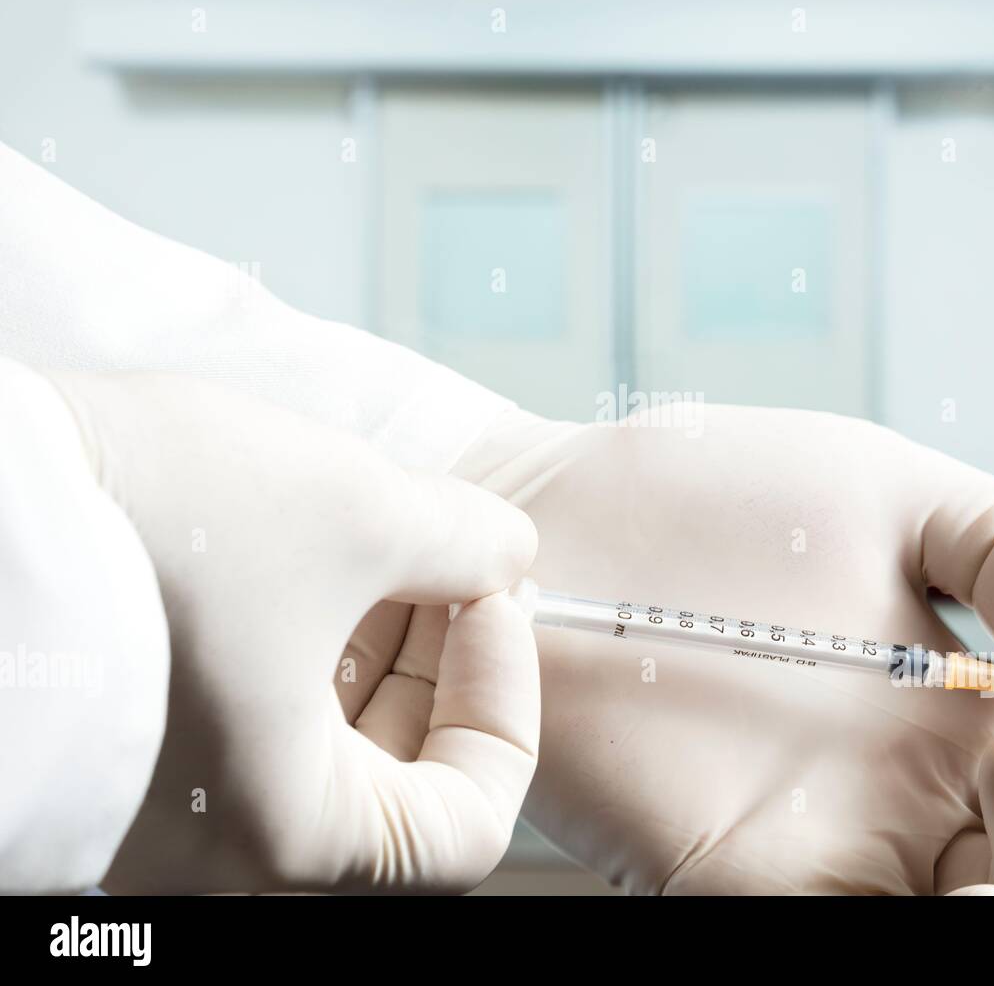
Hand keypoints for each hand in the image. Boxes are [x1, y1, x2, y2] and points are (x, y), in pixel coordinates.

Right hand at [50, 372, 538, 893]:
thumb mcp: (357, 511)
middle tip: (447, 556)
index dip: (503, 706)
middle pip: (394, 775)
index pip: (466, 827)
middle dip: (439, 656)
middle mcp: (218, 849)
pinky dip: (300, 641)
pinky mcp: (121, 747)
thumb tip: (505, 549)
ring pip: (320, 738)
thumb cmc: (156, 525)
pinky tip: (304, 555)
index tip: (491, 604)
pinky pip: (247, 712)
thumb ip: (468, 541)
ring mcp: (161, 803)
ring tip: (375, 537)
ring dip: (373, 638)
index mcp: (285, 838)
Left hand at [455, 404, 993, 893]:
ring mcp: (819, 840)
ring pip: (963, 925)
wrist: (553, 516)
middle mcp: (898, 789)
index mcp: (947, 704)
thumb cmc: (708, 489)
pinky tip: (936, 880)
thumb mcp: (886, 487)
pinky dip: (905, 926)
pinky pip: (831, 928)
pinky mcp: (732, 870)